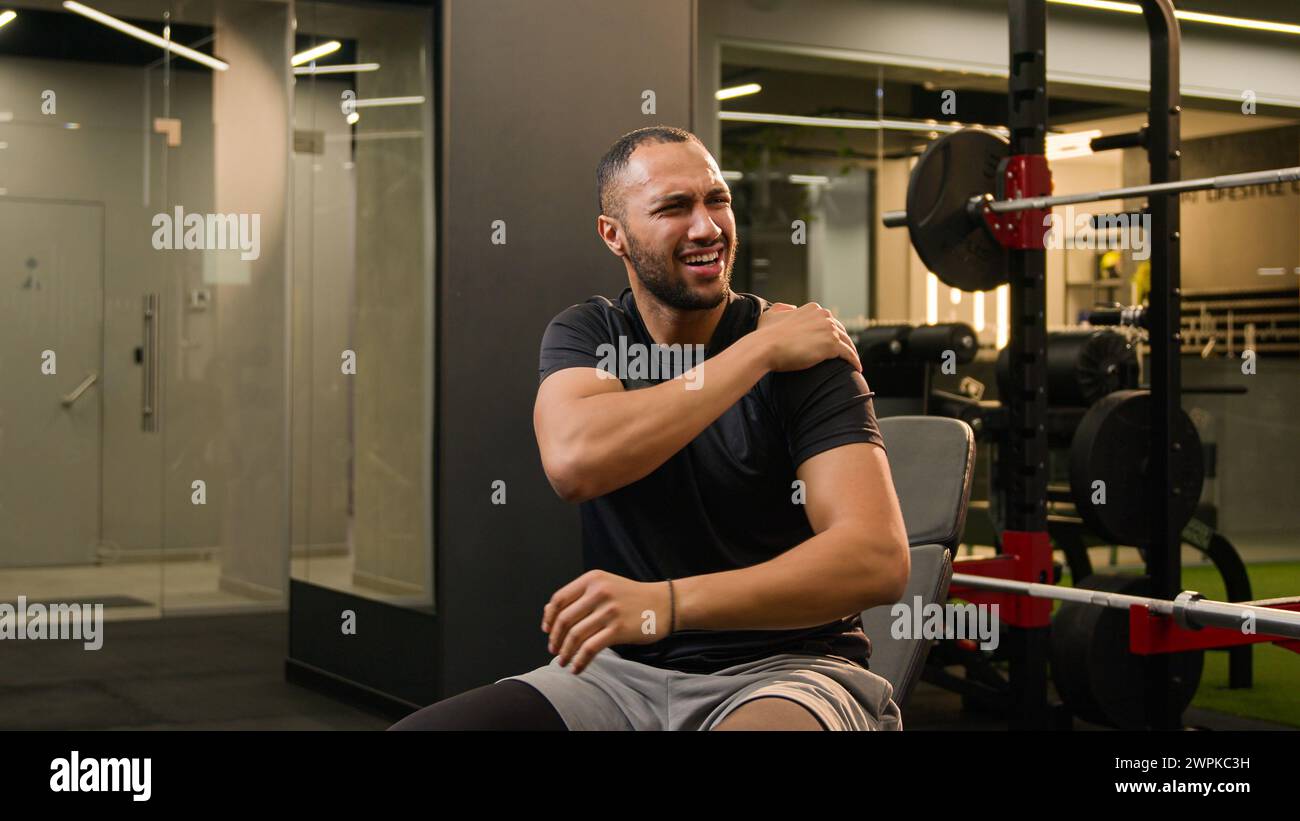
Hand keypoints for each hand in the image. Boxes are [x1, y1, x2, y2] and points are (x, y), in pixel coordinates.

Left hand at [541, 570, 670, 673]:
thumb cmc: (633, 597)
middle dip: (555, 638)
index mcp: (593, 579)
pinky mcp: (618, 629)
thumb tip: (549, 614)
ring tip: (563, 662)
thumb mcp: (606, 586)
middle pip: (565, 619)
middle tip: (553, 650)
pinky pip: (591, 648)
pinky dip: (580, 660)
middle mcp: (599, 592)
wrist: (664, 603)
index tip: (547, 630)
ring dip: (565, 652)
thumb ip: (580, 596)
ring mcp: (609, 611)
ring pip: (575, 635)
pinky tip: (577, 667)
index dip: (549, 617)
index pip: (559, 599)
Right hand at [754, 302, 860, 372]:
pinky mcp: (832, 344)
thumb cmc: (764, 335)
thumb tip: (792, 307)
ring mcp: (829, 329)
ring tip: (853, 363)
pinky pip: (849, 354)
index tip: (833, 343)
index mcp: (813, 308)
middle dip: (843, 342)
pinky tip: (857, 369)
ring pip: (847, 342)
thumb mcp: (771, 314)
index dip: (831, 333)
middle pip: (840, 331)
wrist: (765, 347)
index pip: (828, 321)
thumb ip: (782, 308)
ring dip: (852, 352)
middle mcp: (824, 315)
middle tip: (846, 354)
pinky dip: (855, 361)